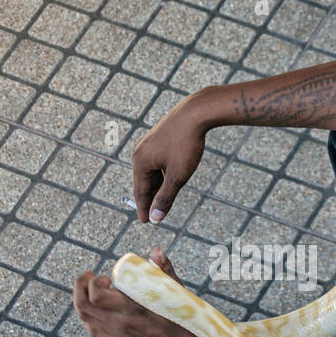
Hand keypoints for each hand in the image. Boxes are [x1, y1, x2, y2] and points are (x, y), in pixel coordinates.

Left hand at [73, 248, 203, 336]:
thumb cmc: (185, 321)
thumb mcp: (177, 293)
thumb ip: (165, 271)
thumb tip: (157, 251)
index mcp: (136, 308)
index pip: (97, 296)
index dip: (94, 283)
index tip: (106, 276)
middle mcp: (123, 324)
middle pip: (84, 307)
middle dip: (80, 288)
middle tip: (89, 278)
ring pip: (86, 319)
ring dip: (82, 301)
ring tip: (90, 290)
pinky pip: (94, 331)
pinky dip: (90, 317)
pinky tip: (97, 308)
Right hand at [131, 92, 210, 222]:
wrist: (196, 113)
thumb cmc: (186, 144)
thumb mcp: (178, 176)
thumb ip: (166, 198)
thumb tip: (155, 218)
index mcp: (140, 162)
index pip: (140, 192)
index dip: (144, 209)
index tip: (145, 223)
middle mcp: (140, 152)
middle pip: (144, 182)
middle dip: (150, 199)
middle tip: (154, 216)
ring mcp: (148, 144)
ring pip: (151, 172)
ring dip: (157, 187)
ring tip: (162, 201)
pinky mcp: (158, 138)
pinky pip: (156, 162)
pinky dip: (162, 174)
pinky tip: (169, 180)